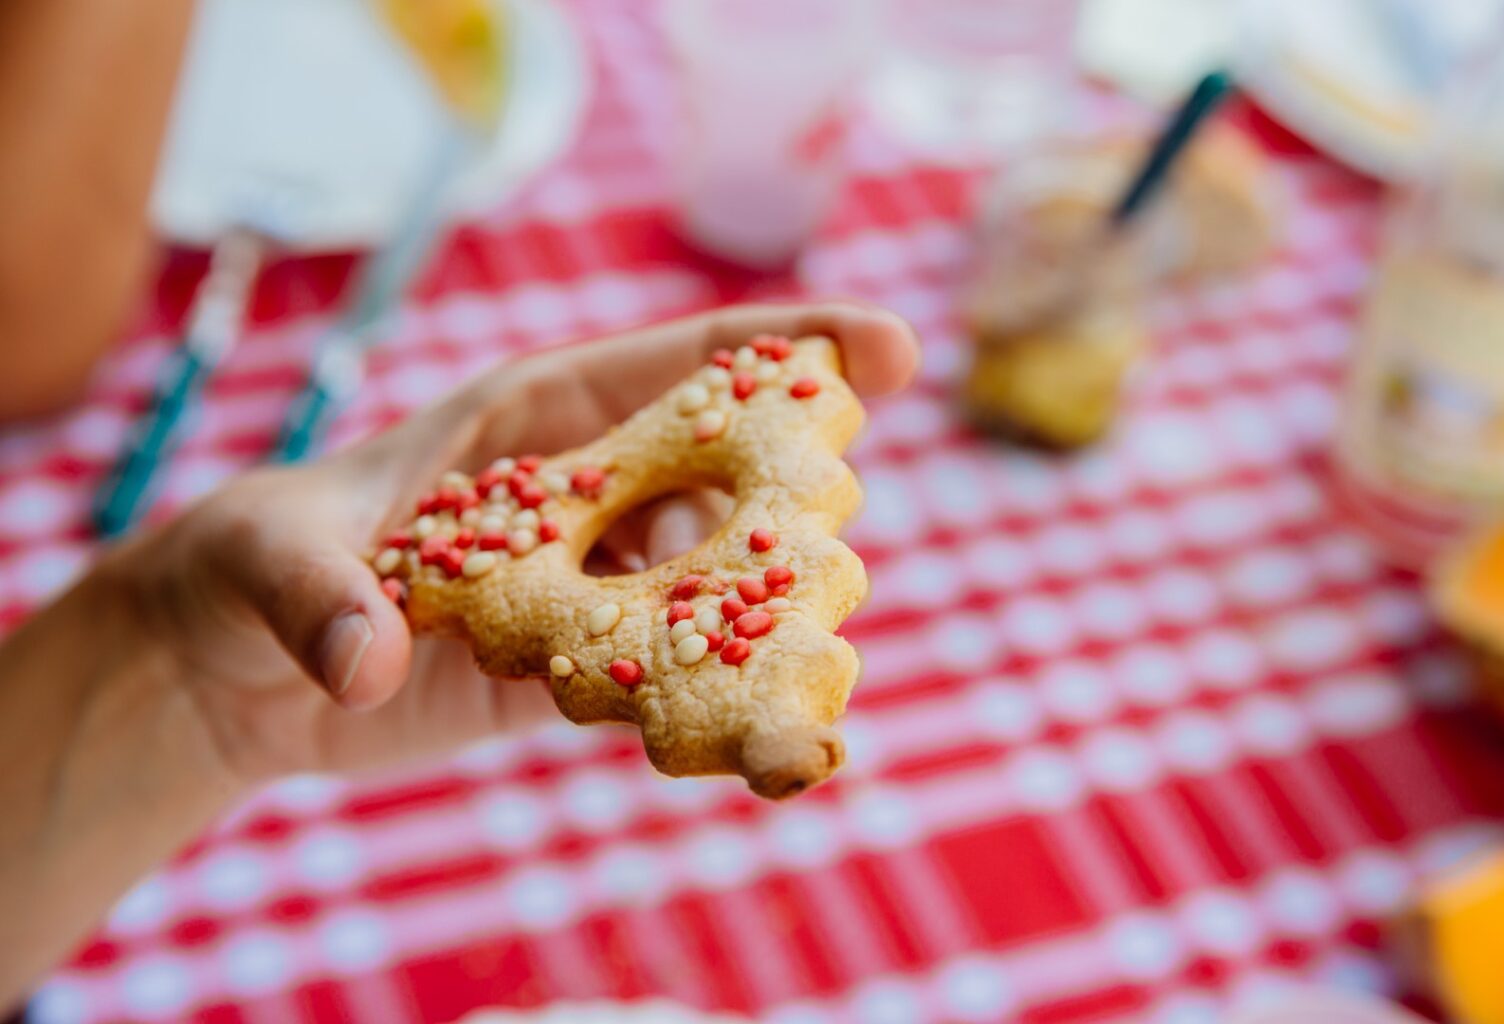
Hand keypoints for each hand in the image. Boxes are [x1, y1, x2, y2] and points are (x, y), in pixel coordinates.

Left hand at [104, 303, 919, 784]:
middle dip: (801, 489)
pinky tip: (758, 727)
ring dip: (768, 609)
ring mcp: (588, 578)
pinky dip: (713, 696)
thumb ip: (321, 599)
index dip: (789, 348)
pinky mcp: (574, 665)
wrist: (230, 672)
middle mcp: (582, 489)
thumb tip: (372, 661)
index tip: (892, 349)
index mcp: (533, 417)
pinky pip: (666, 673)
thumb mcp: (268, 561)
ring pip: (712, 578)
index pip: (680, 364)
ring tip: (809, 654)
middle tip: (842, 535)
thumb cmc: (250, 564)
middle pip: (723, 471)